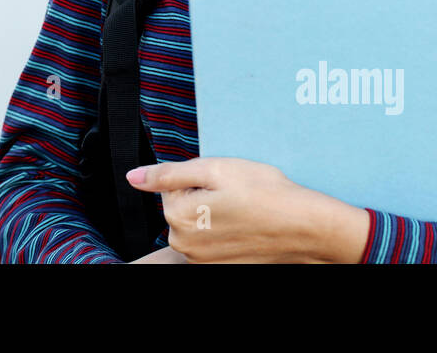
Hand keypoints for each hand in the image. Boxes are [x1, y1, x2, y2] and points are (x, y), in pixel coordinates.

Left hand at [125, 157, 369, 262]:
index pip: (171, 186)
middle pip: (181, 206)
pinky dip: (225, 230)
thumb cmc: (264, 193)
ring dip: (214, 213)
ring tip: (242, 208)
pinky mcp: (221, 266)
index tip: (221, 182)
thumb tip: (132, 177)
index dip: (197, 178)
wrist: (304, 226)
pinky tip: (246, 223)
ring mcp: (203, 260)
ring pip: (197, 223)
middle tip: (234, 193)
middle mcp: (185, 246)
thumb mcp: (213, 169)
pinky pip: (212, 240)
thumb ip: (168, 173)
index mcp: (178, 218)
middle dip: (203, 196)